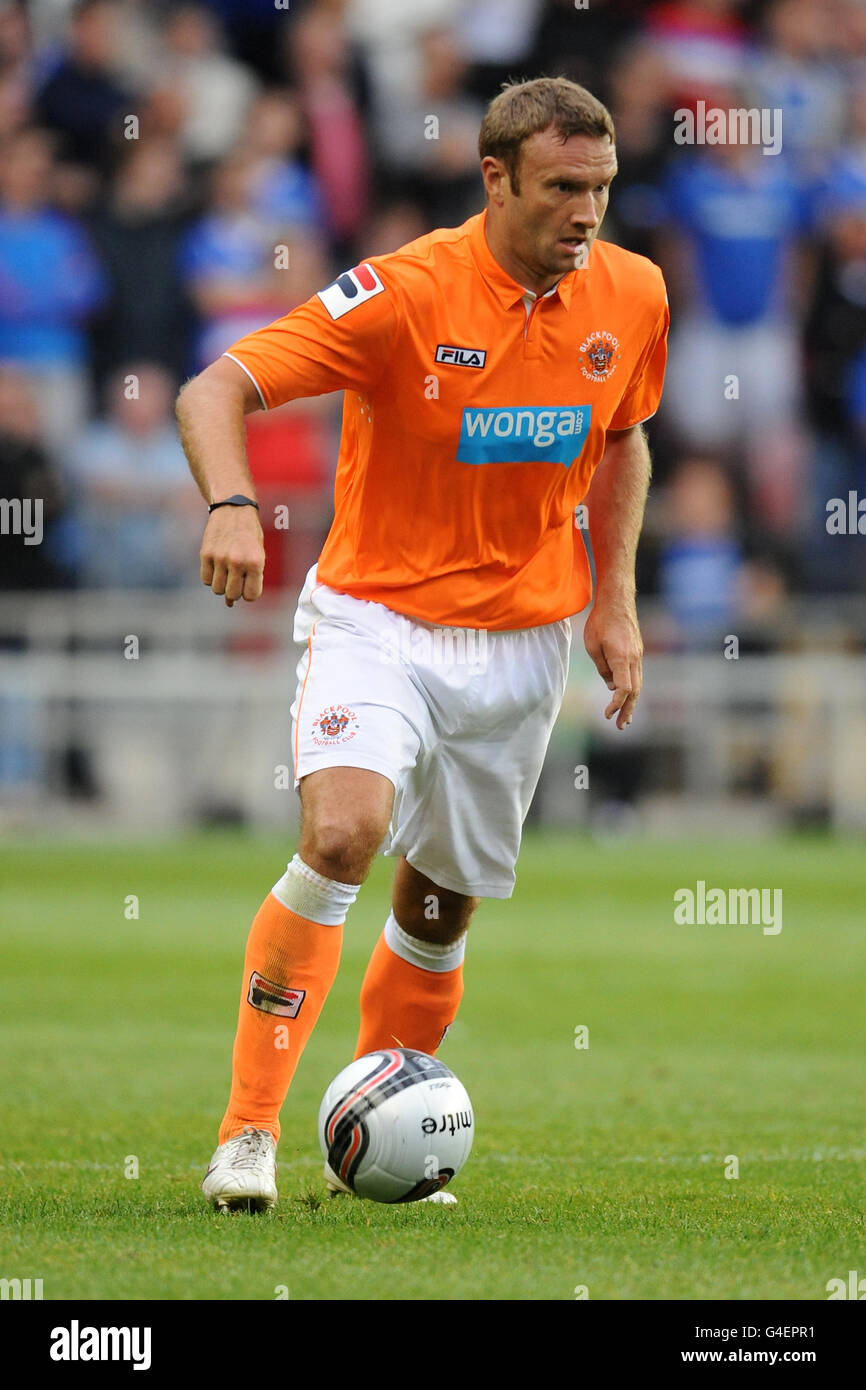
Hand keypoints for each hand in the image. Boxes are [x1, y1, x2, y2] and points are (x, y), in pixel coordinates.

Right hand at [200, 506, 264, 606]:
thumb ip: (249, 578)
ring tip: (227, 570)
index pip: (251, 596)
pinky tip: (217, 566)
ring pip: (217, 589)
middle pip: (233, 594)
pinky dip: (210, 577)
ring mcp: (219, 558)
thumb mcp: (257, 554)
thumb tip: (229, 603)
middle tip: (237, 578)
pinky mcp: (205, 554)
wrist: (233, 508)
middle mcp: (237, 561)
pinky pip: (205, 579)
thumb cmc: (249, 535)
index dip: (249, 593)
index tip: (248, 585)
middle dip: (235, 590)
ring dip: (222, 584)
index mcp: (255, 562)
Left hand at [583, 594, 642, 728]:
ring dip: (632, 702)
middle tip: (622, 726)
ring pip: (638, 684)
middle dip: (628, 711)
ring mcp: (638, 655)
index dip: (616, 705)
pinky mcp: (637, 651)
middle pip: (635, 691)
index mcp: (622, 658)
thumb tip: (611, 685)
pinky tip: (626, 696)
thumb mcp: (592, 646)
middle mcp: (634, 659)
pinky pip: (636, 675)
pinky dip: (633, 688)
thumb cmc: (600, 621)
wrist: (618, 600)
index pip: (623, 689)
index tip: (607, 715)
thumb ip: (602, 668)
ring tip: (627, 718)